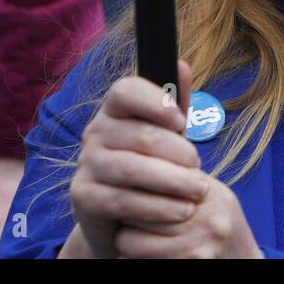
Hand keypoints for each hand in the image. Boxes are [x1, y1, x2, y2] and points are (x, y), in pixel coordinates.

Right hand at [66, 61, 261, 258]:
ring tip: (198, 192)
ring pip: (131, 169)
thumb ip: (176, 103)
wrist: (128, 217)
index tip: (181, 120)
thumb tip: (181, 65)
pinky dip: (155, 207)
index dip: (154, 101)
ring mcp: (85, 164)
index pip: (125, 90)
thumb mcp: (169, 134)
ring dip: (171, 182)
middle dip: (177, 152)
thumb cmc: (154, 165)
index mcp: (115, 110)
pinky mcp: (82, 196)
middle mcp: (94, 132)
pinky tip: (179, 212)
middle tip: (201, 168)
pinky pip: (121, 200)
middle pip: (138, 135)